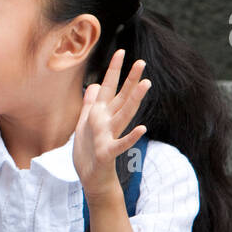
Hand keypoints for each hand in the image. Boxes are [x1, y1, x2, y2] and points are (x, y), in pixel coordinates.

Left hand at [73, 48, 149, 198]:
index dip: (114, 71)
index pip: (109, 89)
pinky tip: (143, 128)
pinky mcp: (108, 153)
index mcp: (101, 115)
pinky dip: (131, 137)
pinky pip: (120, 144)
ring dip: (135, 100)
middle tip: (142, 62)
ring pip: (124, 115)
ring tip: (146, 84)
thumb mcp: (84, 124)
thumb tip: (94, 85)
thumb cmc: (89, 154)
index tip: (121, 51)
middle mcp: (108, 123)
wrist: (92, 180)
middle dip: (130, 80)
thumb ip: (90, 105)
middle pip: (121, 98)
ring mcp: (110, 137)